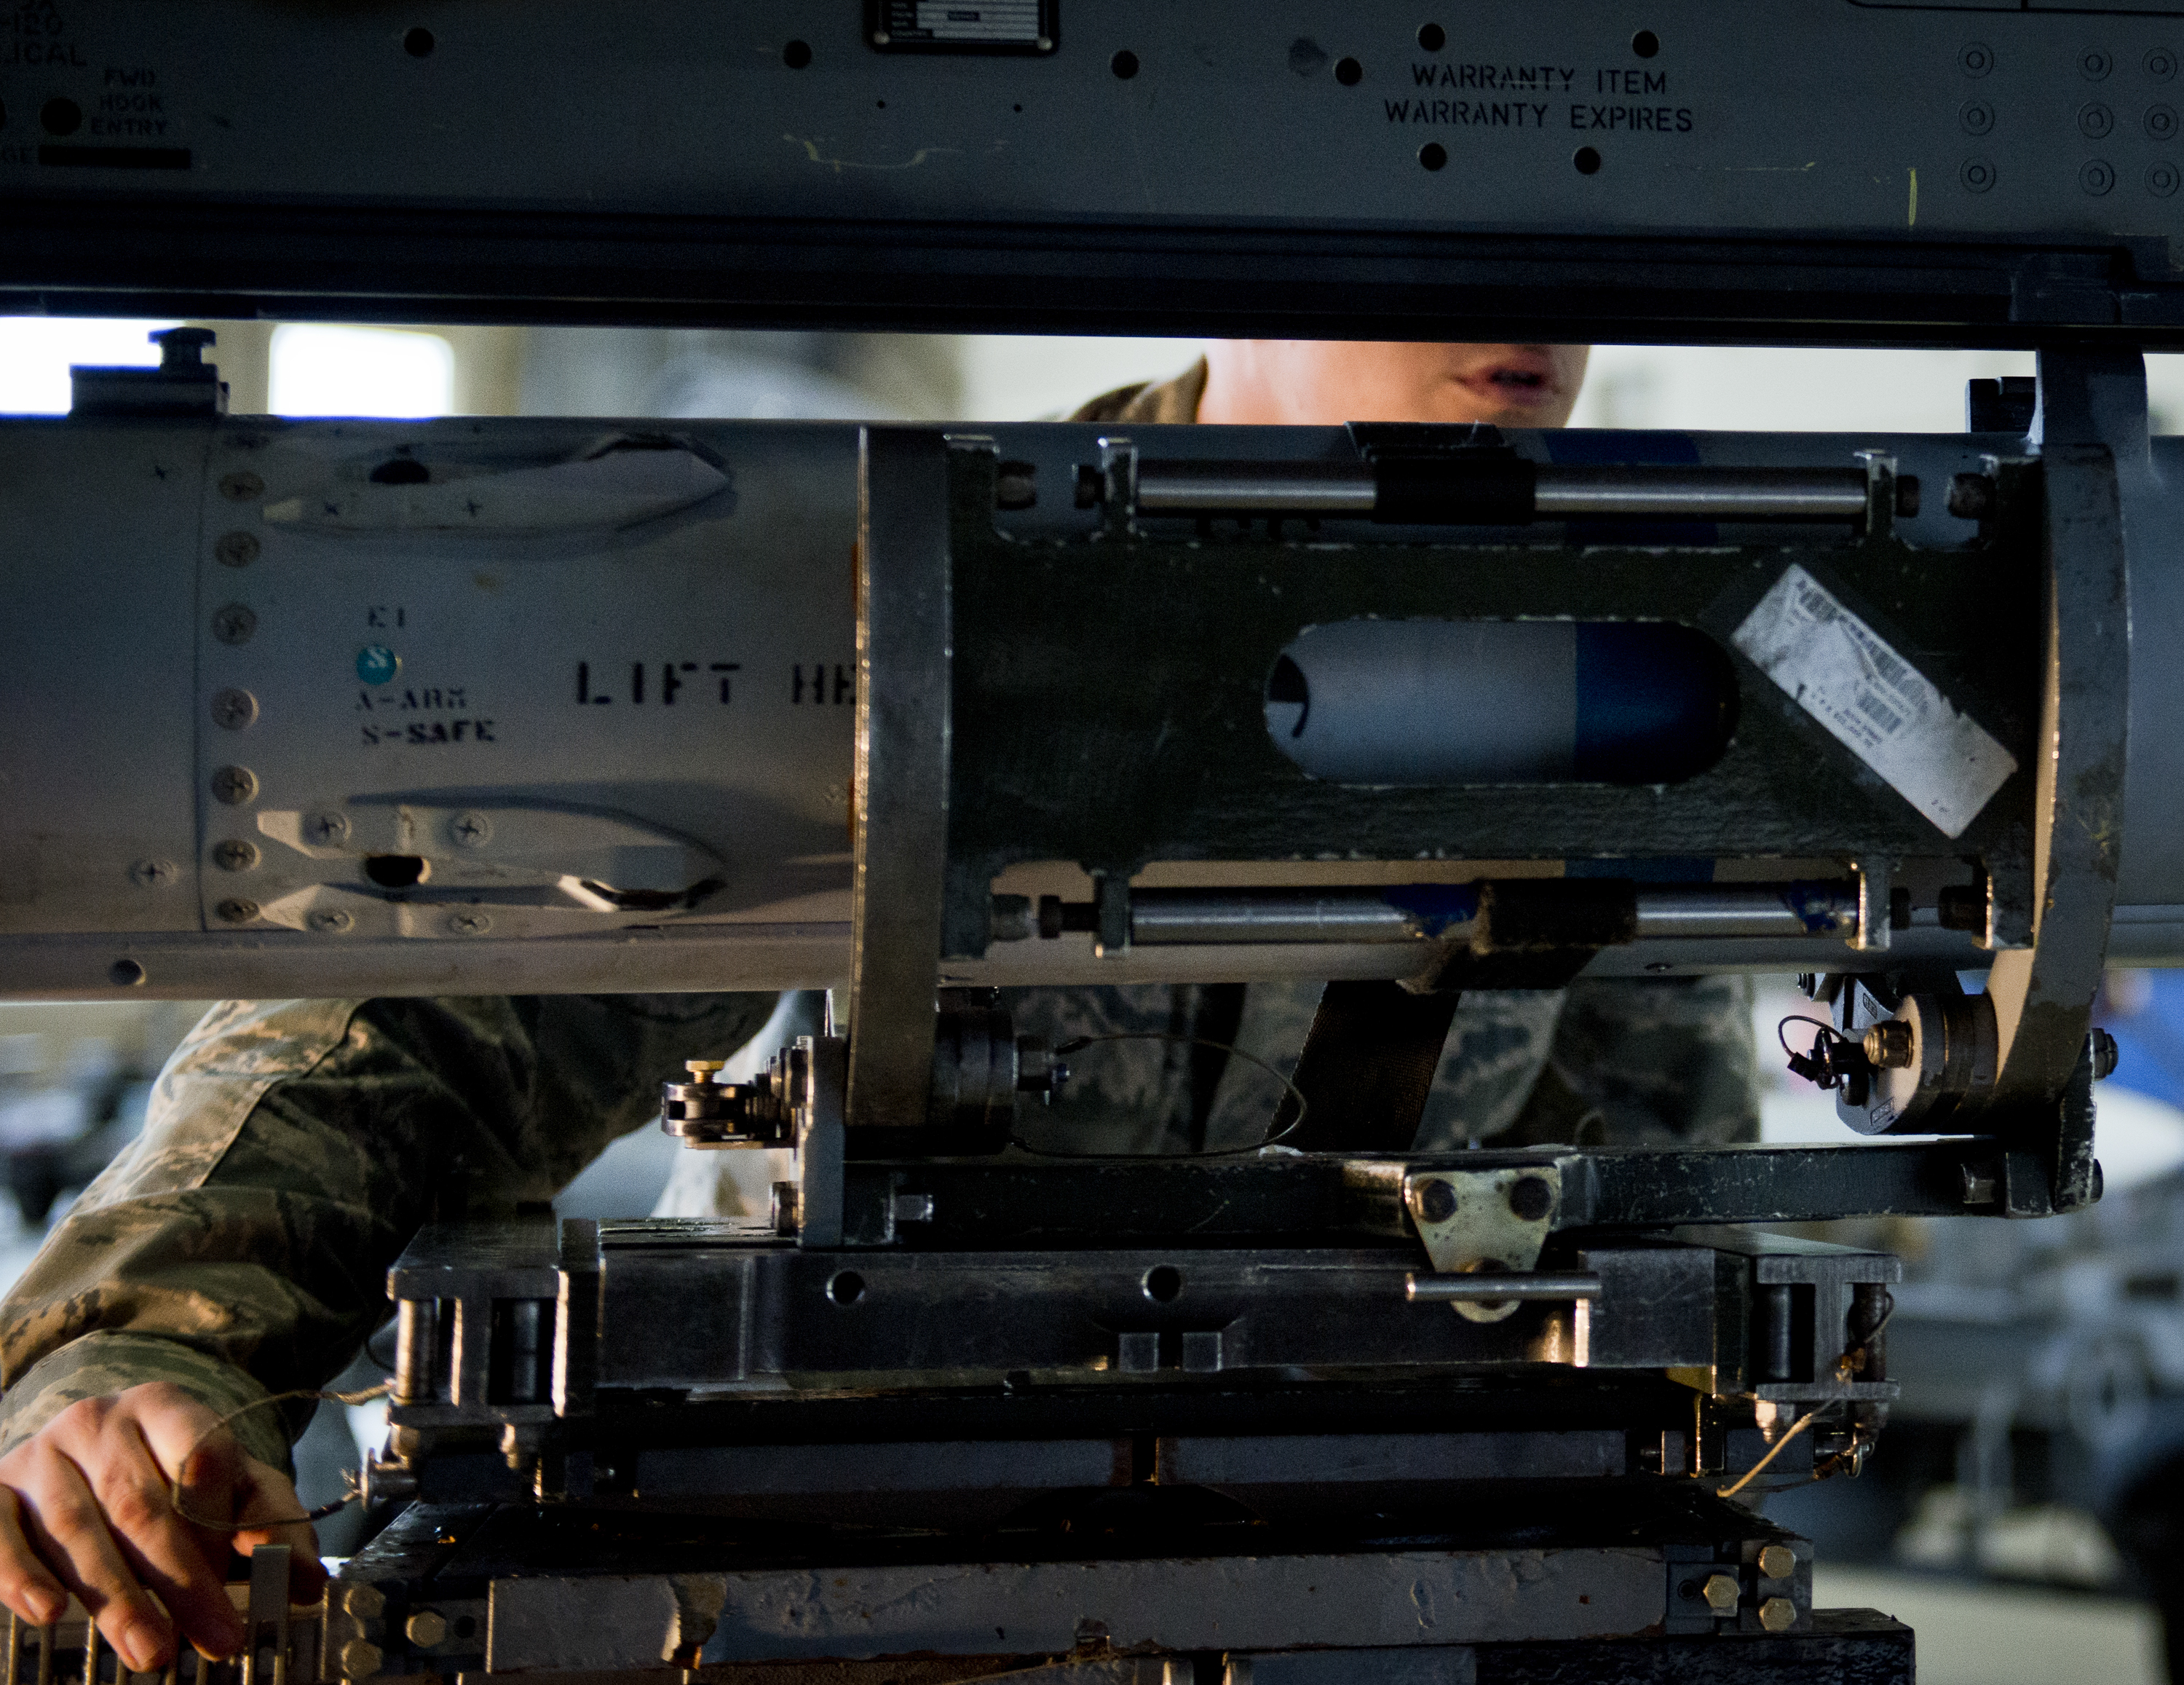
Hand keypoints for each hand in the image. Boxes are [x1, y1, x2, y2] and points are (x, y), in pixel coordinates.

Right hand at [0, 1384, 322, 1668]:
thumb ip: (269, 1521)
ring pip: (78, 1529)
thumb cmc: (163, 1476)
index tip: (248, 1556)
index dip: (221, 1507)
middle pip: (141, 1503)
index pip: (199, 1445)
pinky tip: (49, 1612)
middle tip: (215, 1636)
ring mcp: (41, 1456)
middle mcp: (98, 1422)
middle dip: (181, 1578)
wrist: (75, 1456)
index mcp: (164, 1407)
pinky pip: (1, 1535)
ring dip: (116, 1598)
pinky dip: (22, 1577)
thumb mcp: (227, 1484)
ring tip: (152, 1650)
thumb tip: (307, 1582)